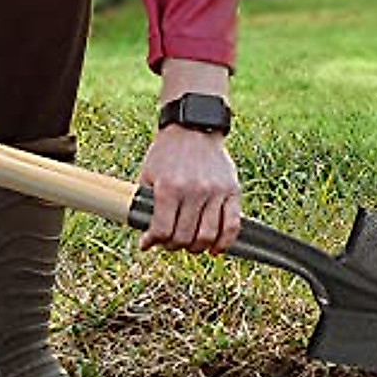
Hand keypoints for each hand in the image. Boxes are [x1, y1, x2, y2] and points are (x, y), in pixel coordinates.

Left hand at [138, 126, 240, 253]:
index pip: (162, 231)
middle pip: (184, 237)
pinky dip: (224, 243)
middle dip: (174, 246)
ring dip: (196, 248)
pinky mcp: (232, 191)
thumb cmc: (166, 154)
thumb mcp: (148, 175)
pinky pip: (232, 225)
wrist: (193, 128)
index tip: (150, 242)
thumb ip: (145, 206)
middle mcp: (193, 190)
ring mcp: (215, 191)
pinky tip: (215, 249)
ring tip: (190, 244)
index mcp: (169, 188)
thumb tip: (146, 241)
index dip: (154, 242)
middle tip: (170, 242)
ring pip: (207, 236)